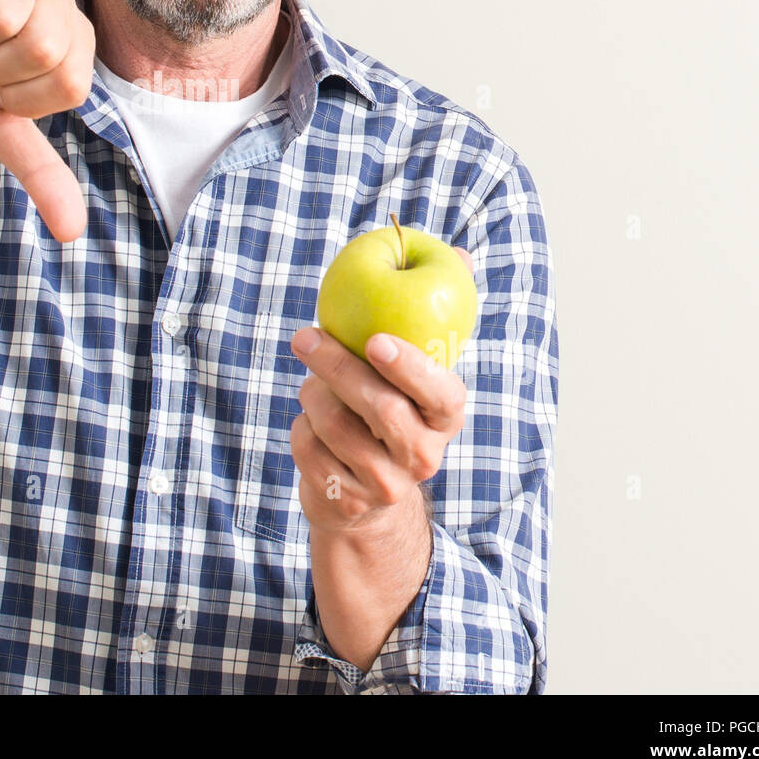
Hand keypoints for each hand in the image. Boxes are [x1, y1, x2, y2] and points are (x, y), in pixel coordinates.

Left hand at [289, 247, 473, 534]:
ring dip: (313, 395)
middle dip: (337, 366)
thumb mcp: (412, 369)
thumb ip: (430, 315)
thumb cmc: (388, 406)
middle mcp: (424, 455)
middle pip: (381, 408)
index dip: (410, 367)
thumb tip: (459, 254)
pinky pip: (310, 452)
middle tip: (304, 336)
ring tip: (312, 383)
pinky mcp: (348, 504)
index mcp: (445, 416)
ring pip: (337, 427)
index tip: (376, 340)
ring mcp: (387, 485)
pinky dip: (300, 429)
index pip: (440, 394)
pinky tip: (309, 424)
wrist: (364, 493)